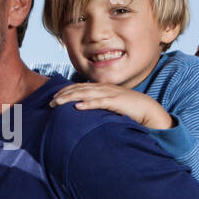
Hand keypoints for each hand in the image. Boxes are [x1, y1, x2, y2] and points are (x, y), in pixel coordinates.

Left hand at [49, 84, 173, 128]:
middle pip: (79, 89)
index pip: (80, 87)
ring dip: (70, 98)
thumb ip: (99, 105)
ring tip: (58, 103)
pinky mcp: (117, 102)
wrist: (149, 109)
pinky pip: (100, 102)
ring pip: (86, 94)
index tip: (54, 97)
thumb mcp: (111, 106)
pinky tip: (78, 107)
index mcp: (102, 88)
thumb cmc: (129, 109)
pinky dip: (88, 104)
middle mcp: (104, 88)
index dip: (66, 91)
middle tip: (50, 102)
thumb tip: (85, 111)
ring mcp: (110, 94)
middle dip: (64, 95)